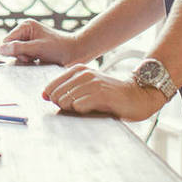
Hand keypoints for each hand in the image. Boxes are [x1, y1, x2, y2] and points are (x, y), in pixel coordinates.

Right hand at [0, 19, 76, 64]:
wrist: (76, 52)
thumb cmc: (58, 48)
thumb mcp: (37, 48)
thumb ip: (18, 48)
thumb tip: (0, 49)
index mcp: (26, 25)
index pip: (7, 40)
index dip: (13, 51)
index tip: (27, 56)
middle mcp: (26, 30)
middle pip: (11, 47)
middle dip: (20, 55)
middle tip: (34, 57)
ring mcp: (30, 39)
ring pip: (17, 53)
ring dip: (26, 59)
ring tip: (38, 58)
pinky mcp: (34, 47)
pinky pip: (24, 55)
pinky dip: (30, 60)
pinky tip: (39, 60)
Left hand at [42, 64, 165, 120]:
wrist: (137, 97)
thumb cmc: (110, 95)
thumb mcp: (87, 87)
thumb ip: (67, 89)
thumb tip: (45, 95)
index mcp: (78, 70)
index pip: (51, 86)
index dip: (52, 98)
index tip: (64, 104)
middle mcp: (84, 73)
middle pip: (56, 95)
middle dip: (61, 105)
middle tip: (78, 108)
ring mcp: (93, 83)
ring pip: (65, 101)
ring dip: (72, 110)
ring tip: (87, 109)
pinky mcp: (101, 94)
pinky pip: (78, 106)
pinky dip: (82, 112)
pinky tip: (93, 110)